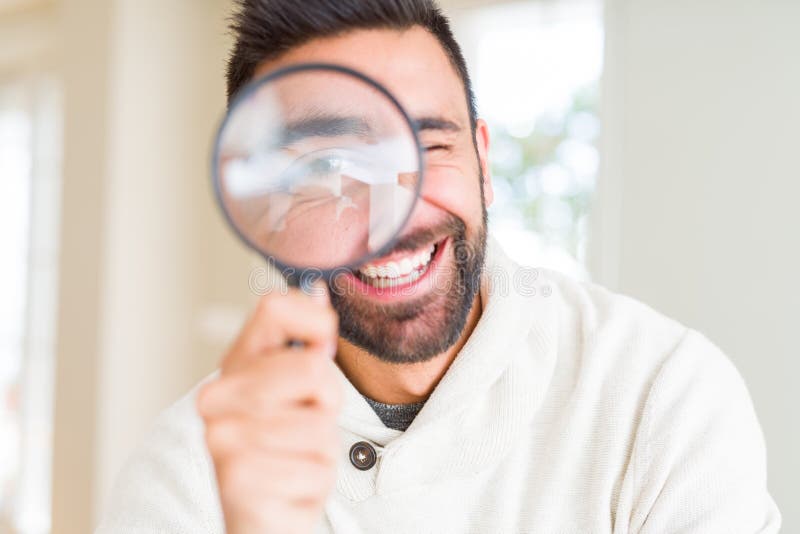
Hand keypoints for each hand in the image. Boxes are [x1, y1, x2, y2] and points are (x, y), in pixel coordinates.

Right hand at [197, 284, 342, 533]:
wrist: (257, 516)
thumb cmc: (279, 448)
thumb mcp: (295, 392)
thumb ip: (305, 343)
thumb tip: (321, 290)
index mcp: (235, 363)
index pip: (275, 307)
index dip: (317, 322)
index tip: (321, 347)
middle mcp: (216, 397)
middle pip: (312, 368)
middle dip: (327, 404)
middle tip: (306, 423)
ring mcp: (223, 440)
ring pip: (320, 426)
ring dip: (322, 450)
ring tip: (295, 457)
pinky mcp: (239, 484)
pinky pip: (317, 469)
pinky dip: (316, 483)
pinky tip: (290, 486)